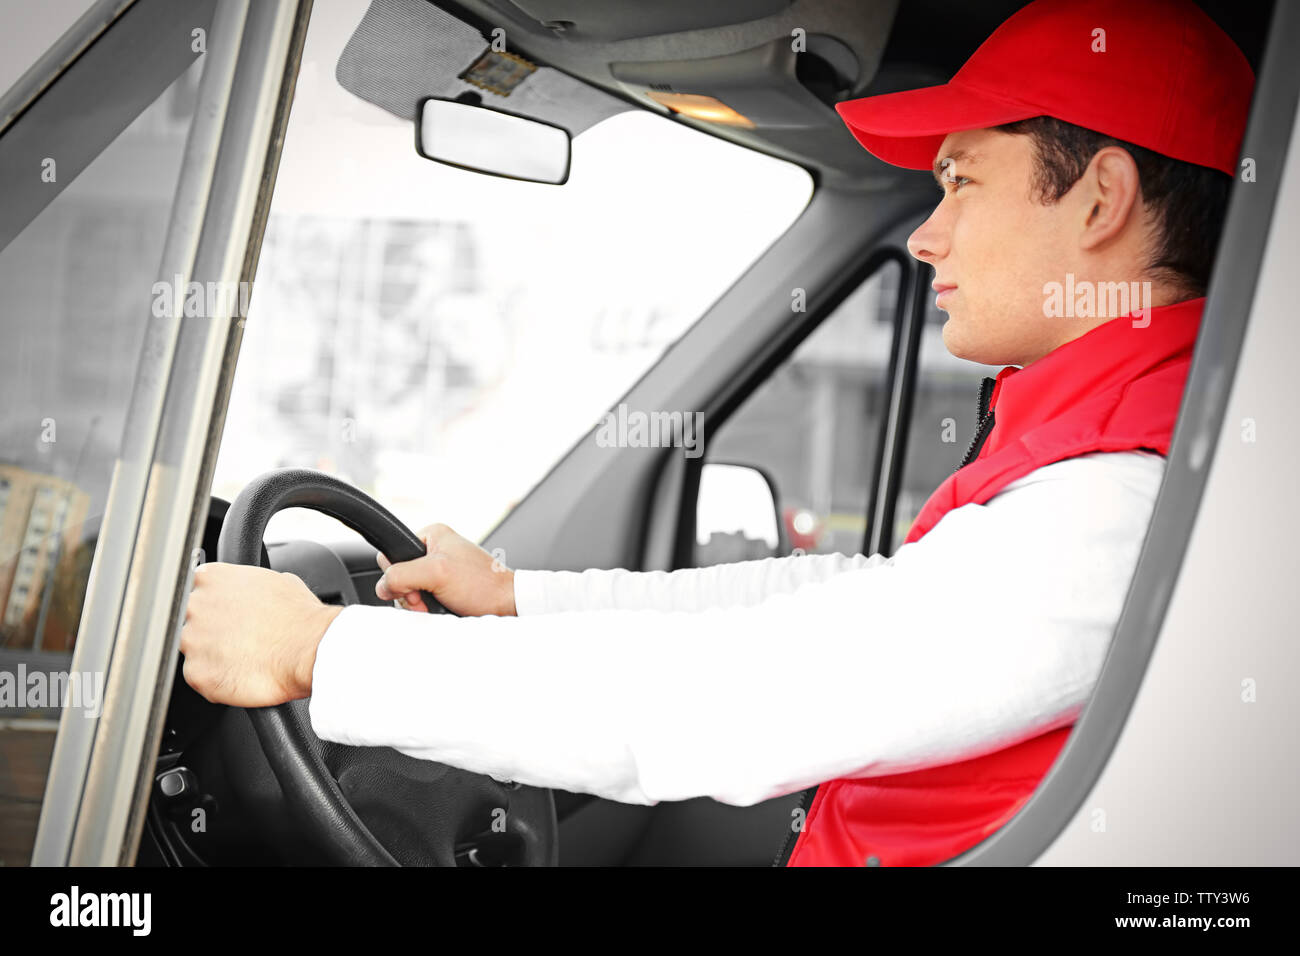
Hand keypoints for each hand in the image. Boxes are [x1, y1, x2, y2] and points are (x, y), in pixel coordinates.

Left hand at [181, 562, 341, 705]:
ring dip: (214, 656)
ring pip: (195, 650)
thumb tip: (255, 591)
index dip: (216, 606)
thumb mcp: (279, 581)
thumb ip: (250, 584)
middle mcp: (195, 605)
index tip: (228, 616)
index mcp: (211, 577)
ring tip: (245, 660)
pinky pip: (200, 678)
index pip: (198, 590)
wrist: (312, 650)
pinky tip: (242, 675)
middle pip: (192, 620)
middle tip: (240, 640)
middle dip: (212, 631)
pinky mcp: (197, 673)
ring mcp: (192, 641)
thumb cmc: (301, 617)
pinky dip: (217, 681)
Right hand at [376, 523, 515, 616]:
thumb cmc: (482, 584)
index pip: (391, 554)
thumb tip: (382, 586)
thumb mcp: (436, 573)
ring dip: (416, 605)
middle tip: (426, 601)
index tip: (415, 589)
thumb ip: (401, 575)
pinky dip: (426, 609)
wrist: (507, 605)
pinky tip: (439, 611)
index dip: (397, 576)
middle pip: (398, 576)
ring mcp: (439, 571)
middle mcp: (434, 550)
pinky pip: (421, 600)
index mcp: (432, 535)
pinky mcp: (444, 588)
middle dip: (408, 594)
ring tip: (434, 607)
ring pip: (408, 591)